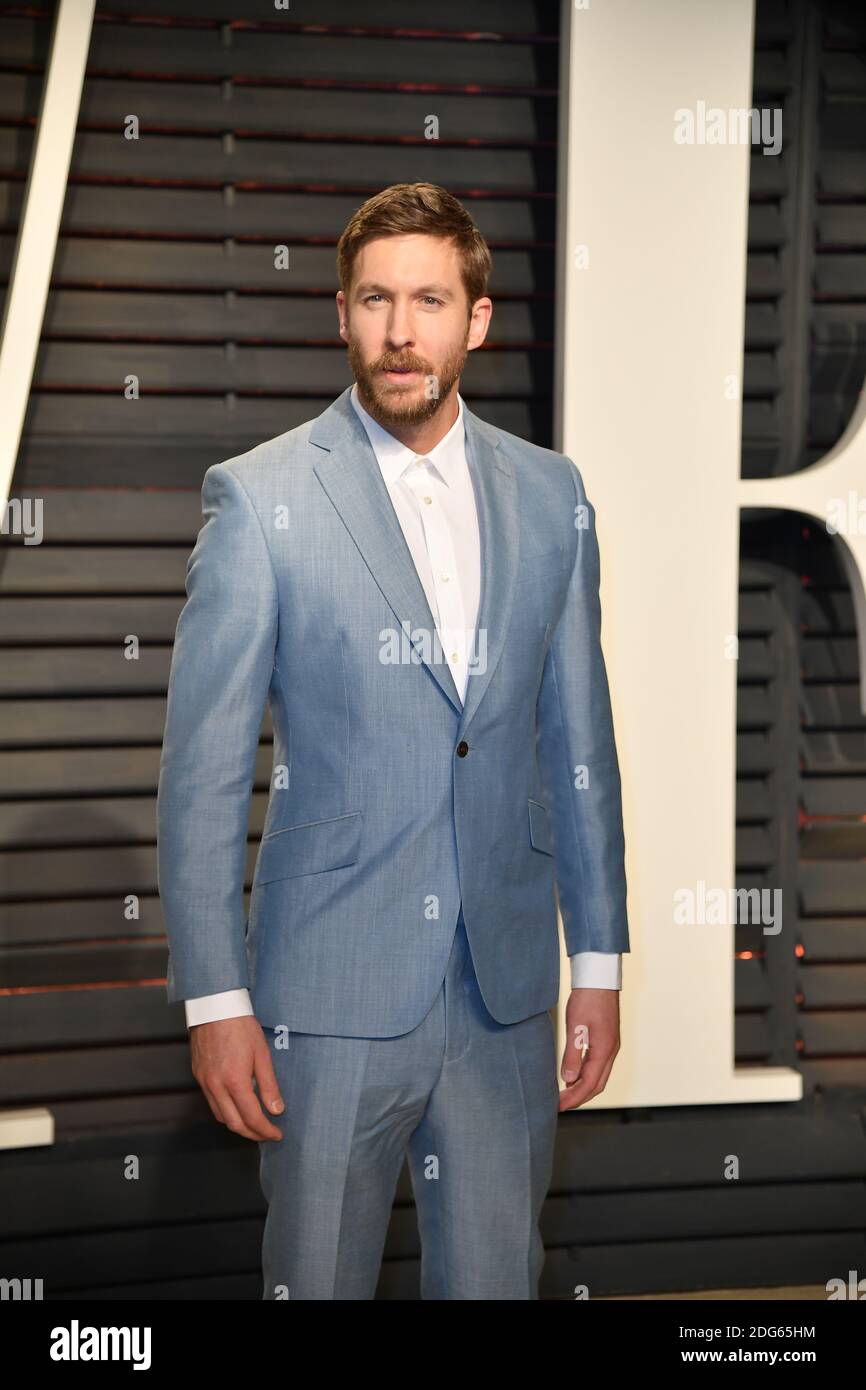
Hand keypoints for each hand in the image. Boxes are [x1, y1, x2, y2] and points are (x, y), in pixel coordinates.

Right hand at [190, 1015, 284, 1139]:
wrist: (215, 1007)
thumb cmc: (241, 1026)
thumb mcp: (262, 1054)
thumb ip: (269, 1085)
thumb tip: (276, 1110)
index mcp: (235, 1081)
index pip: (252, 1117)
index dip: (266, 1130)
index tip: (277, 1134)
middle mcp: (216, 1086)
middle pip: (234, 1124)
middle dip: (252, 1134)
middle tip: (267, 1134)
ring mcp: (204, 1082)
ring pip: (220, 1117)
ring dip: (238, 1125)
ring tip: (254, 1124)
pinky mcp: (198, 1076)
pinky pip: (212, 1103)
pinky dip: (225, 1112)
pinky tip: (237, 1108)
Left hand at [558, 987, 619, 1111]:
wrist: (599, 977)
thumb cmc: (587, 998)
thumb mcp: (576, 1026)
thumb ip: (572, 1054)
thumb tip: (568, 1079)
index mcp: (604, 1050)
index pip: (589, 1084)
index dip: (574, 1098)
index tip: (559, 1106)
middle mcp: (611, 1051)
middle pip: (597, 1084)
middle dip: (579, 1097)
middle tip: (560, 1104)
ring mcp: (610, 1045)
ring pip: (599, 1075)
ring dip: (583, 1087)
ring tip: (565, 1093)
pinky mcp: (607, 1039)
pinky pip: (598, 1065)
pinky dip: (586, 1075)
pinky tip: (573, 1074)